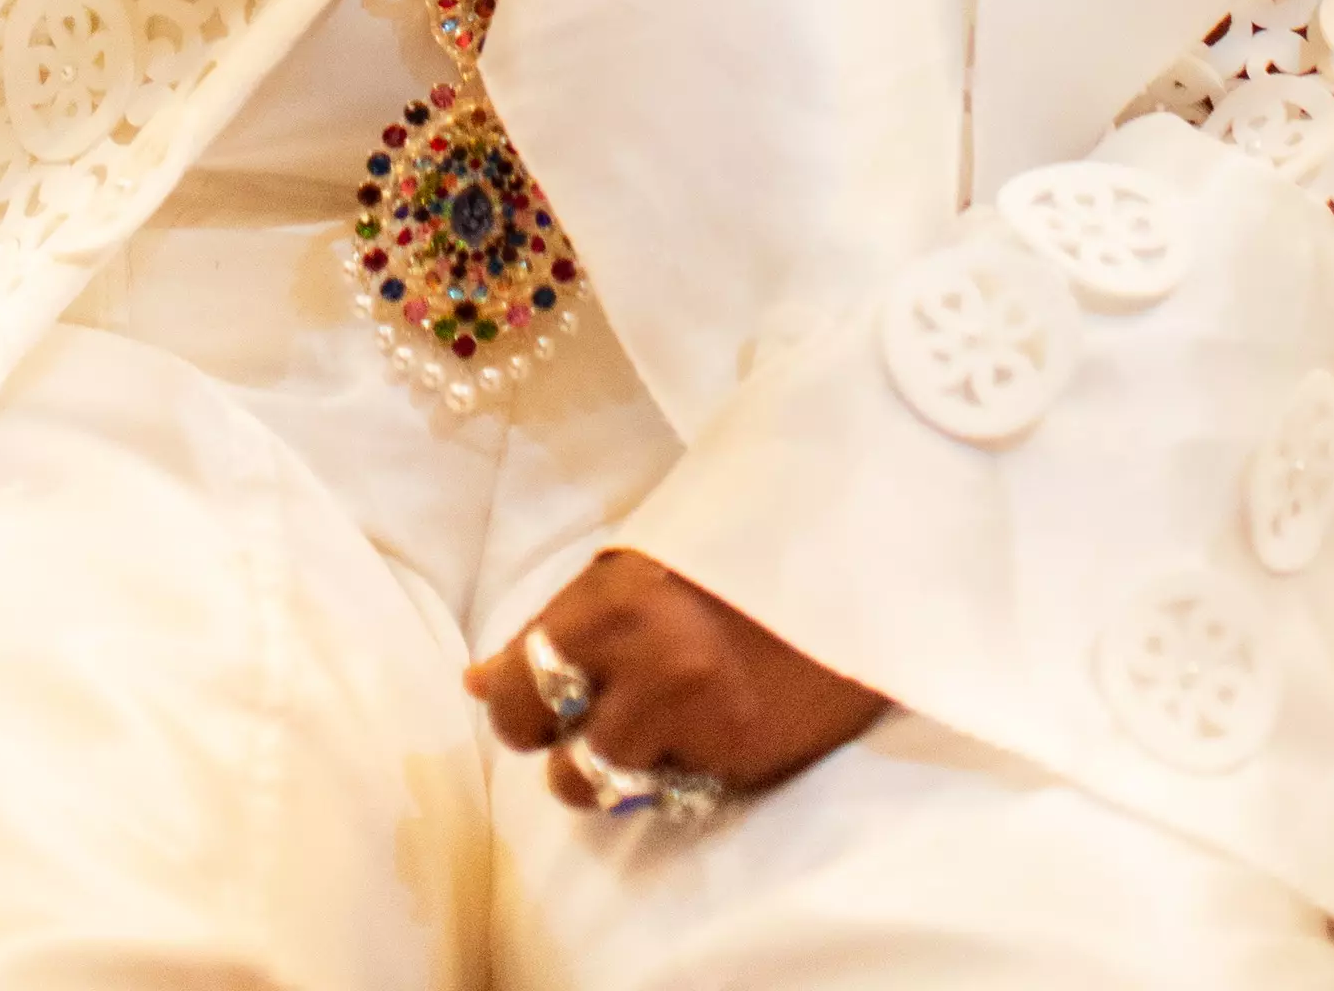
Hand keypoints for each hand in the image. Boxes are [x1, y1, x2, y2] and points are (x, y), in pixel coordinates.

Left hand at [467, 550, 886, 806]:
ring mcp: (704, 728)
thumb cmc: (731, 542)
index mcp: (613, 605)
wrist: (855, 550)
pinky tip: (702, 723)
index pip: (518, 695)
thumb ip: (561, 623)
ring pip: (614, 791)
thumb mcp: (637, 563)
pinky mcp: (749, 763)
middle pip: (559, 764)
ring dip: (614, 770)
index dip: (512, 704)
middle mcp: (652, 675)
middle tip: (586, 716)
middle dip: (562, 745)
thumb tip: (478, 682)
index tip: (524, 698)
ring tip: (643, 727)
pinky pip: (680, 789)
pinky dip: (678, 769)